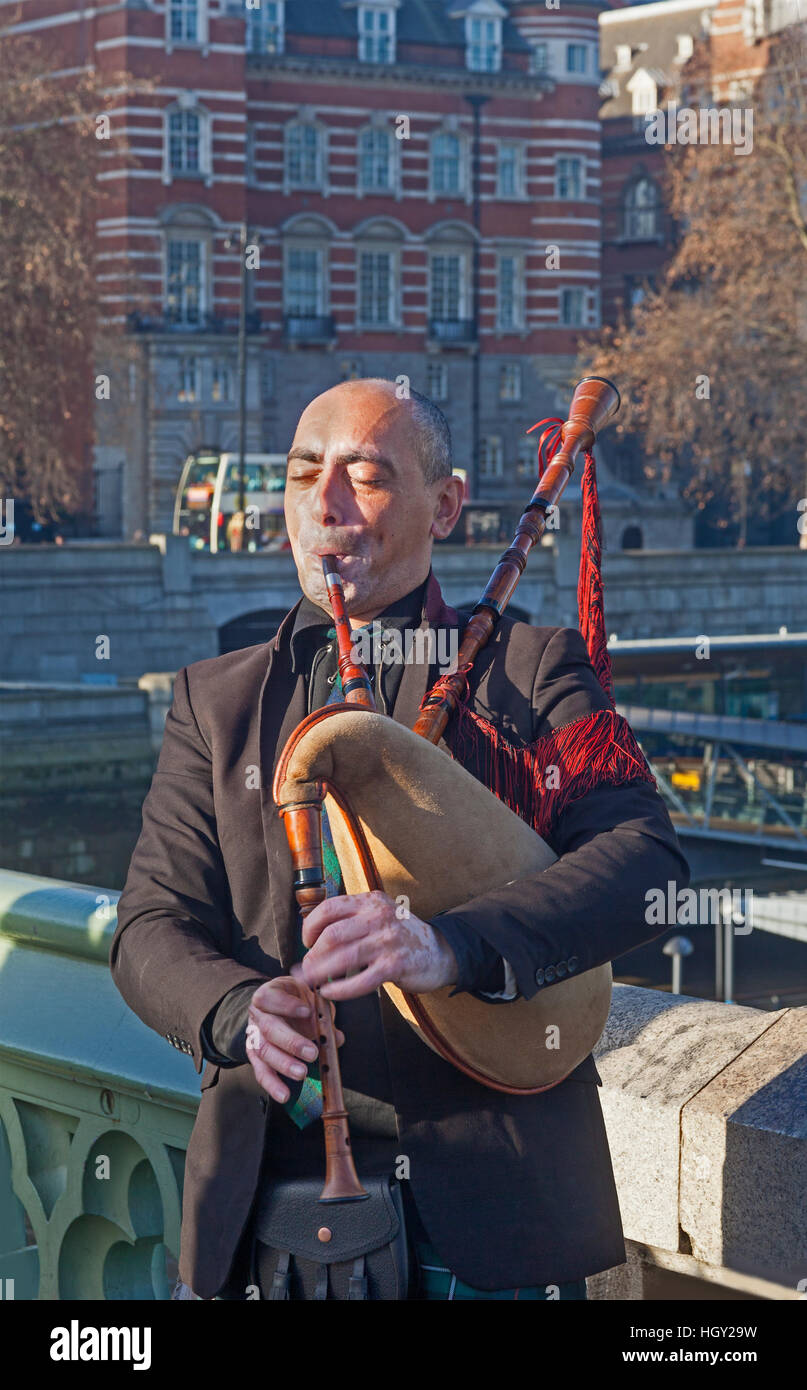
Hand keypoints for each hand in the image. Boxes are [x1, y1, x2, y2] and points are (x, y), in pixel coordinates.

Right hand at [245, 976, 343, 1103]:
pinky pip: (261, 1071)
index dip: (286, 1004)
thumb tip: (336, 1038)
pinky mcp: (255, 1056)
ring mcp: (254, 1036)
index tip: (306, 1010)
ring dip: (283, 1064)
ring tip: (301, 1073)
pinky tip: (284, 1094)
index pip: (269, 996)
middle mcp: (258, 1015)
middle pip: (269, 1027)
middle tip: (311, 1052)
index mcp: (269, 994)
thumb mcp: (309, 999)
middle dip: (291, 1041)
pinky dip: (273, 1084)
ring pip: (264, 1051)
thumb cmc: (296, 1002)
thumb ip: (323, 1015)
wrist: (277, 1008)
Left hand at [297, 890, 457, 1000]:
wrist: (439, 951)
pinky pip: (360, 981)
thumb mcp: (378, 914)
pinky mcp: (395, 965)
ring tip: (310, 982)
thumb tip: (310, 940)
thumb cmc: (400, 936)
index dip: (310, 927)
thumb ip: (350, 919)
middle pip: (332, 935)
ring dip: (320, 973)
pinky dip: (339, 990)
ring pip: (343, 957)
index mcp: (371, 901)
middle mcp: (379, 916)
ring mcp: (388, 940)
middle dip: (312, 956)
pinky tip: (329, 993)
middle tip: (305, 970)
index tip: (307, 943)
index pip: (329, 908)